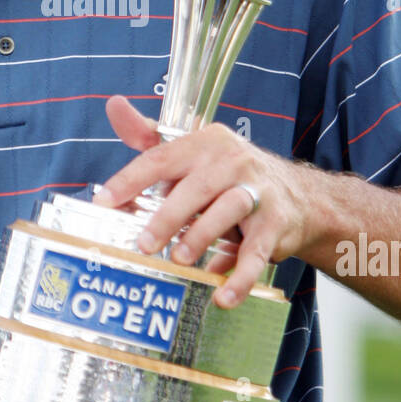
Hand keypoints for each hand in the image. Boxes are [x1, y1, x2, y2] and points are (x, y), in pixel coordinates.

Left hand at [95, 95, 316, 307]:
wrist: (296, 196)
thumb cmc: (229, 176)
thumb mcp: (191, 154)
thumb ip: (150, 139)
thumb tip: (114, 105)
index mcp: (205, 143)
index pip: (162, 158)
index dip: (131, 180)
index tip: (104, 202)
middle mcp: (232, 161)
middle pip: (196, 187)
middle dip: (167, 216)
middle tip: (143, 244)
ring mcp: (257, 191)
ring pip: (228, 210)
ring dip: (201, 236)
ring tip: (179, 260)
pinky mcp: (275, 223)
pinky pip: (256, 251)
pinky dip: (240, 275)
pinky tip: (223, 296)